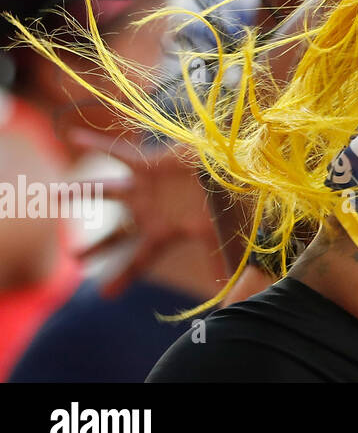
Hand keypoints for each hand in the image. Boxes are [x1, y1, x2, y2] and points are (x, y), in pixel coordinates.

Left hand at [64, 127, 220, 297]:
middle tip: (75, 259)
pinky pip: (117, 153)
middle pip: (118, 234)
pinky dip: (95, 144)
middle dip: (98, 247)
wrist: (228, 164)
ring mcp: (146, 188)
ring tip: (55, 194)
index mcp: (164, 231)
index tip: (105, 296)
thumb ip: (217, 261)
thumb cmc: (222, 198)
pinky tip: (73, 136)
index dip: (123, 277)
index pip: (139, 260)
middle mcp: (150, 211)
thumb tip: (225, 296)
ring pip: (106, 192)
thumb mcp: (215, 233)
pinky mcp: (147, 163)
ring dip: (82, 193)